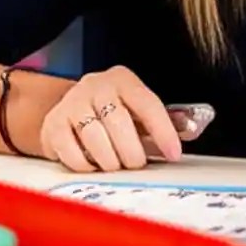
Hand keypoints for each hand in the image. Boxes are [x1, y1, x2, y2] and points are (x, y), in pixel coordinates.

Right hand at [39, 66, 183, 171]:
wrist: (70, 108)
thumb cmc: (114, 112)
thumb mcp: (139, 110)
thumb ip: (165, 121)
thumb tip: (192, 129)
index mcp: (123, 80)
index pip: (147, 104)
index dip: (163, 131)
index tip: (174, 154)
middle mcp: (96, 86)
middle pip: (118, 122)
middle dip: (132, 151)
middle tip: (137, 163)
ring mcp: (71, 103)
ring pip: (94, 138)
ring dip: (110, 160)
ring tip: (116, 165)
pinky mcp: (53, 124)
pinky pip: (71, 152)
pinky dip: (86, 165)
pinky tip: (93, 164)